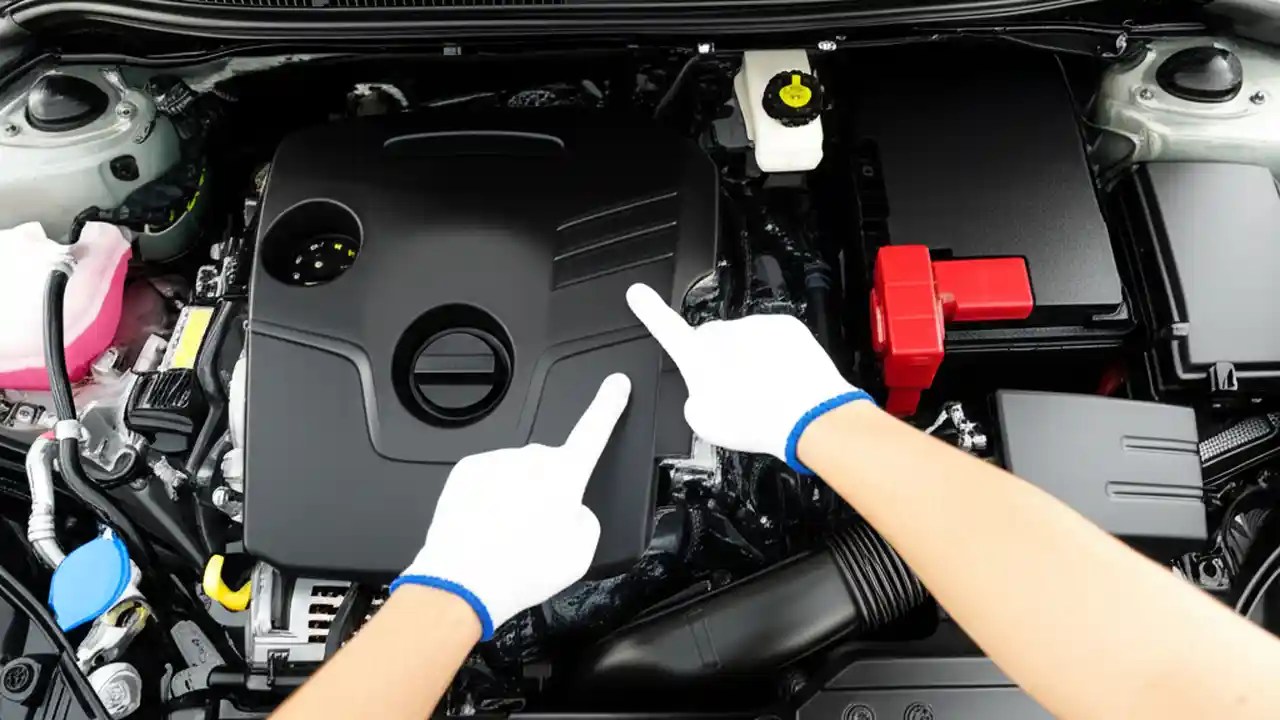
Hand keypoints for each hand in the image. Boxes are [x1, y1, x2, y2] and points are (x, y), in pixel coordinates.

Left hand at [394, 374, 631, 639]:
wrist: (462, 583)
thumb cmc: (521, 570)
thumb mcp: (580, 553)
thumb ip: (586, 519)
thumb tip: (570, 510)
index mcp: (564, 475)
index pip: (594, 430)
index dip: (608, 405)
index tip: (616, 383)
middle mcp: (530, 460)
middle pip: (549, 469)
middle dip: (547, 493)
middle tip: (535, 534)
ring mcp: (496, 463)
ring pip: (516, 476)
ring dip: (515, 499)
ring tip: (505, 539)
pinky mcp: (466, 471)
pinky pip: (489, 480)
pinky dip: (489, 499)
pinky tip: (485, 528)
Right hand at [626, 283, 871, 472]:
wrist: (806, 416)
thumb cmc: (755, 422)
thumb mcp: (705, 421)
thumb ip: (695, 397)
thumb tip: (704, 389)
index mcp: (698, 357)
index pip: (666, 327)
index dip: (650, 310)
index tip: (637, 293)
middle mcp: (723, 335)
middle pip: (712, 341)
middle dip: (720, 360)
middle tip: (738, 392)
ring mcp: (754, 327)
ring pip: (745, 340)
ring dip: (751, 359)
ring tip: (766, 392)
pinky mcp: (784, 325)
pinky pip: (772, 337)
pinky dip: (776, 355)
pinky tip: (784, 379)